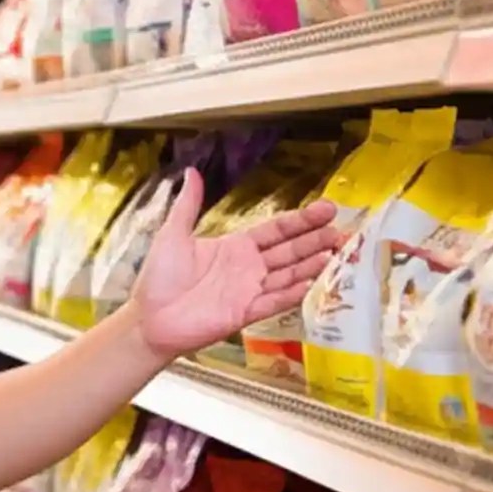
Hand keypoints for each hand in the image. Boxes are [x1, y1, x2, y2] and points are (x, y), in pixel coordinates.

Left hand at [127, 167, 337, 359]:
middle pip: (290, 251)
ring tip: (339, 253)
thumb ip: (188, 205)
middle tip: (343, 231)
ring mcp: (249, 291)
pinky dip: (294, 292)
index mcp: (234, 247)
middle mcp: (247, 268)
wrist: (149, 318)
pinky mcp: (245, 313)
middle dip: (316, 240)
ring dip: (313, 264)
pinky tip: (314, 282)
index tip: (325, 209)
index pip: (275, 231)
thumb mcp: (174, 235)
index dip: (300, 221)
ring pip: (289, 275)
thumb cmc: (159, 278)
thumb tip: (192, 172)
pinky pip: (274, 300)